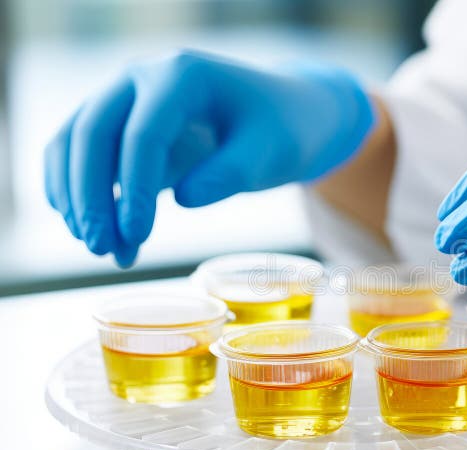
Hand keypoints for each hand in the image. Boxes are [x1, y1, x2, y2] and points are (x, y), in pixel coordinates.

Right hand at [45, 50, 374, 265]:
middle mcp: (143, 79)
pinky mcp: (121, 124)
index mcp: (182, 76)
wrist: (285, 115)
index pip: (143, 133)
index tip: (137, 236)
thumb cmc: (282, 131)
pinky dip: (75, 190)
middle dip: (89, 196)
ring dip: (77, 197)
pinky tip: (89, 229)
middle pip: (92, 133)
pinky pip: (79, 152)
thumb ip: (231, 173)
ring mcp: (126, 98)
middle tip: (100, 249)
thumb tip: (182, 200)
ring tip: (101, 250)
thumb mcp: (272, 152)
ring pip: (74, 142)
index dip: (133, 188)